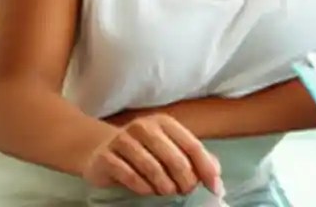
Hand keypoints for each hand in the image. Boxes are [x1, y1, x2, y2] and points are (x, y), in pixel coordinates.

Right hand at [82, 114, 223, 197]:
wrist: (99, 149)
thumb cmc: (143, 151)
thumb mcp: (168, 147)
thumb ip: (193, 158)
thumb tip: (216, 178)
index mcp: (165, 123)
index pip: (192, 146)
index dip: (206, 168)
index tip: (215, 187)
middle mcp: (144, 127)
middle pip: (175, 158)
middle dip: (186, 180)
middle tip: (186, 191)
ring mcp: (123, 140)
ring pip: (153, 168)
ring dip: (165, 186)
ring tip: (168, 192)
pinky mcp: (106, 156)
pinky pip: (130, 176)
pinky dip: (143, 187)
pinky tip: (148, 191)